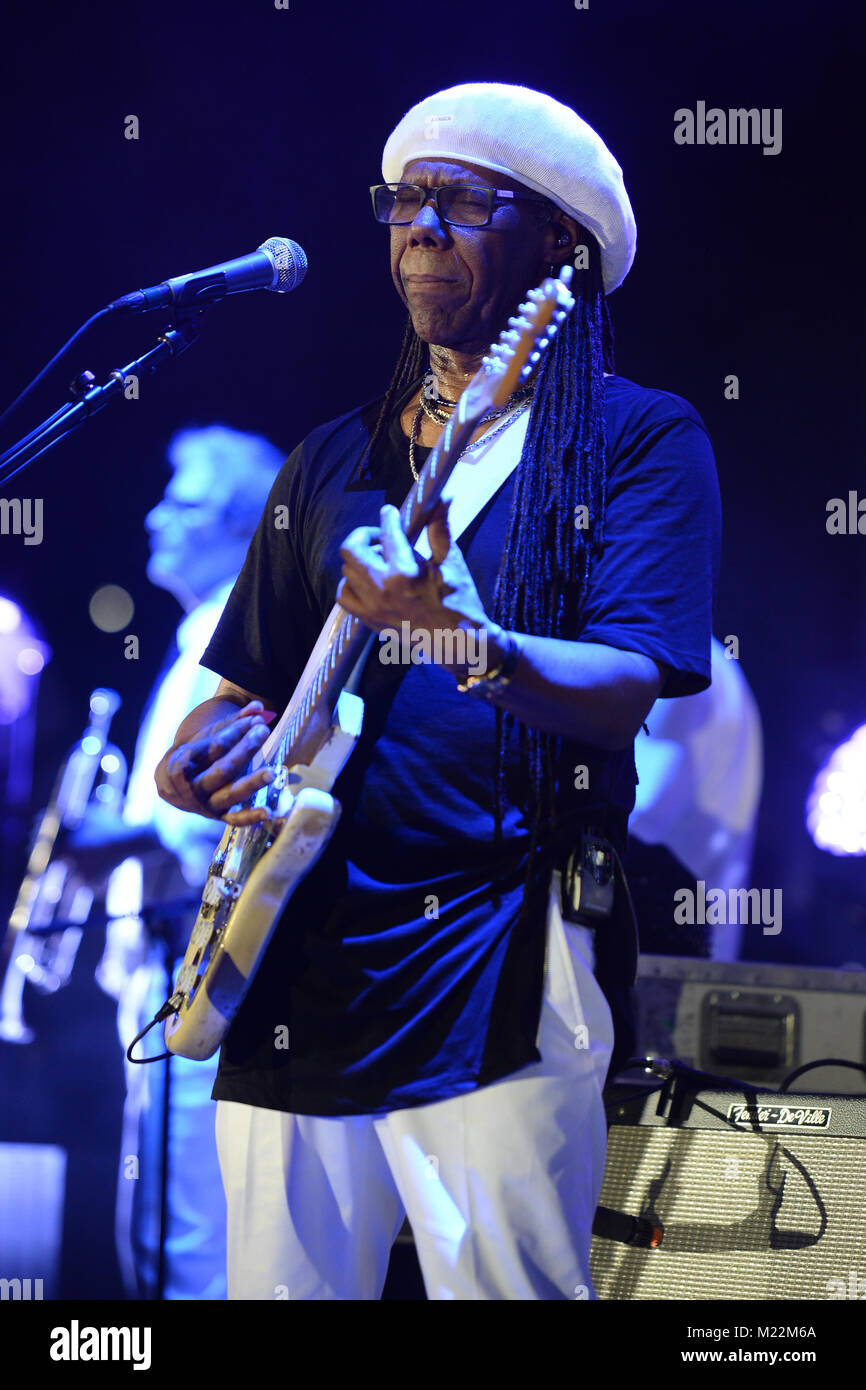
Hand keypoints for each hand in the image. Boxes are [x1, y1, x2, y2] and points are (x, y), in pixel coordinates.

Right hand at [155, 701, 276, 825]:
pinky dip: (250, 817)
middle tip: (262, 730)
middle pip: (223, 768)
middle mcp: (194, 786)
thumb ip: (232, 723)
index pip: (214, 747)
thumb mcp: (203, 737)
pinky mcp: (218, 817)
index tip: (255, 719)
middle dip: (244, 749)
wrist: (169, 786)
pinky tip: (268, 812)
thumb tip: (258, 707)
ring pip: (230, 794)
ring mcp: (206, 804)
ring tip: (271, 773)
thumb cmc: (192, 756)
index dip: (235, 732)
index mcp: (183, 763)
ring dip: (251, 783)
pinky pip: (235, 819)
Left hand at [336, 501, 491, 673]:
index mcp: (405, 572)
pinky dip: (351, 584)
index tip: (390, 512)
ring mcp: (372, 606)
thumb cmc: (459, 601)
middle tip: (379, 536)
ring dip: (359, 560)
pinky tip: (368, 581)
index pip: (386, 532)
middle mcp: (382, 588)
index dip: (388, 517)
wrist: (459, 643)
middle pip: (351, 549)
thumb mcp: (451, 562)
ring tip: (378, 560)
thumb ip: (440, 529)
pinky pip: (344, 596)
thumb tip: (443, 499)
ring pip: (347, 571)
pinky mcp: (369, 620)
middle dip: (363, 535)